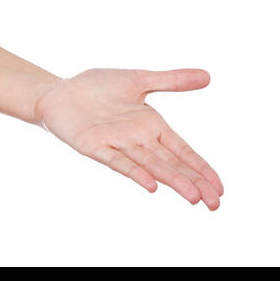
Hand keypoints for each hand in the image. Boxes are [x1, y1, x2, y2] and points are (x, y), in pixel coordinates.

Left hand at [33, 68, 223, 208]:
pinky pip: (117, 160)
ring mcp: (117, 144)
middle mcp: (138, 139)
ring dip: (171, 180)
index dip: (201, 168)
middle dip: (194, 182)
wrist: (59, 91)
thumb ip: (171, 80)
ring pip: (150, 165)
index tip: (220, 188)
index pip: (183, 151)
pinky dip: (134, 171)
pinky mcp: (95, 145)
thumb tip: (208, 76)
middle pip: (171, 164)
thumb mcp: (138, 79)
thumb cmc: (96, 87)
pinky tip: (151, 185)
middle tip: (215, 204)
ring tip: (194, 197)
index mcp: (151, 126)